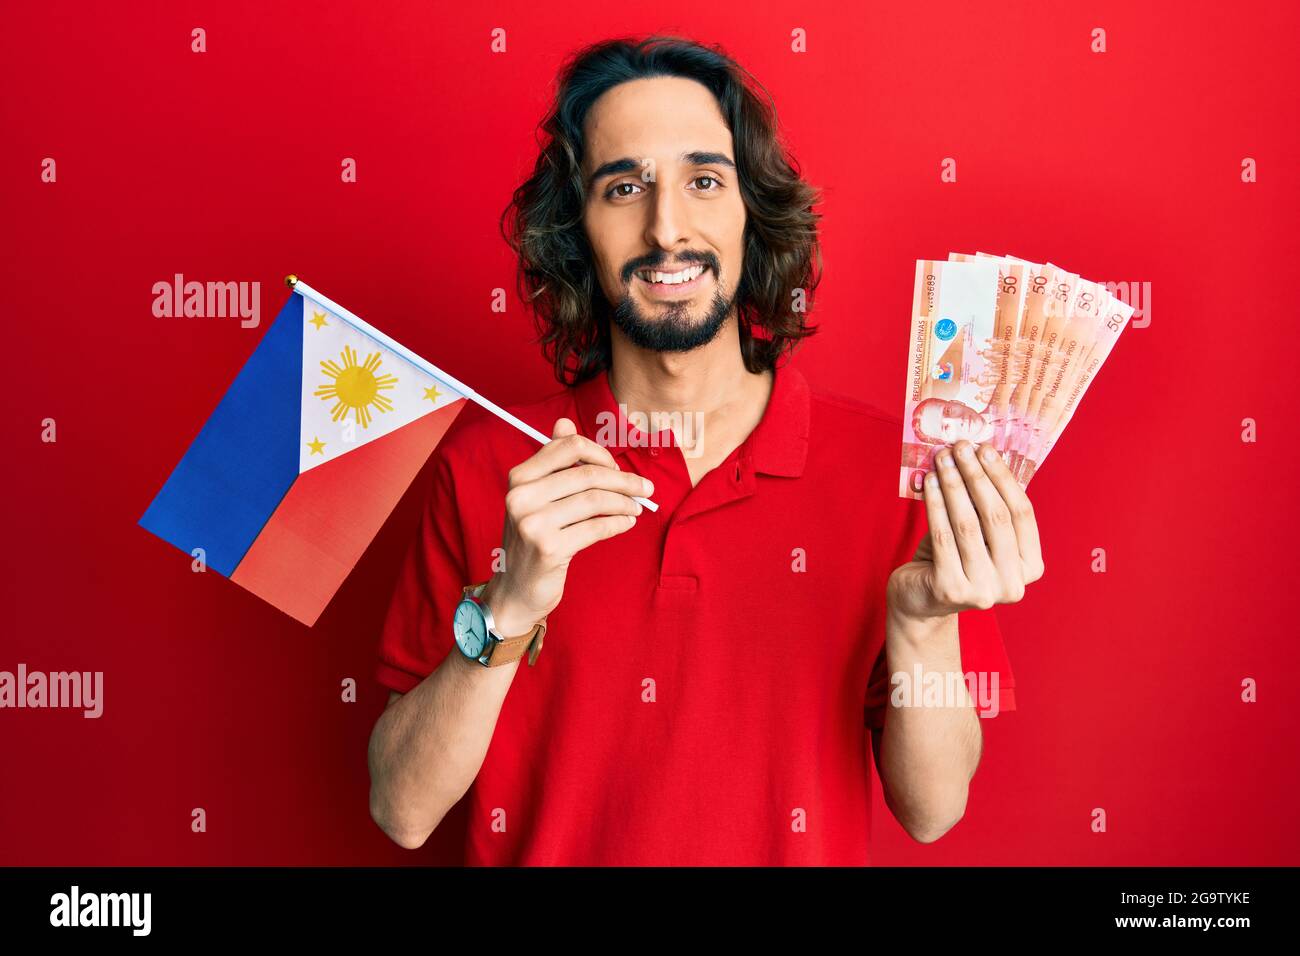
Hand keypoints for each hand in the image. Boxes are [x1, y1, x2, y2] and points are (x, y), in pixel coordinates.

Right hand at [483, 417, 651, 634]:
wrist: (516, 590)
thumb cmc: (534, 540)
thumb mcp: (537, 498)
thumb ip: (552, 462)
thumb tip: (563, 422)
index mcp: (519, 478)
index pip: (568, 447)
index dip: (600, 454)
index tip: (617, 468)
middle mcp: (521, 497)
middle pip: (587, 474)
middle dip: (624, 480)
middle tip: (645, 488)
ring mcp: (533, 523)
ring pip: (595, 500)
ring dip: (624, 503)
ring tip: (636, 508)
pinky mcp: (549, 548)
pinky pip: (596, 527)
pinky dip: (618, 523)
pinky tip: (626, 523)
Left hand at [887, 439, 1044, 624]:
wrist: (920, 600)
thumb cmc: (954, 560)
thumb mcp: (980, 535)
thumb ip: (988, 507)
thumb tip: (981, 455)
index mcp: (1031, 568)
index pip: (1022, 514)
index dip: (1003, 478)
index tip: (986, 449)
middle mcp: (1013, 584)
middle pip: (996, 517)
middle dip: (976, 476)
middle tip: (960, 447)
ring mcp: (983, 591)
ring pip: (967, 524)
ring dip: (953, 484)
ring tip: (942, 459)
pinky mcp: (950, 589)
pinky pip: (942, 535)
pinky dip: (935, 503)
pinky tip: (929, 482)